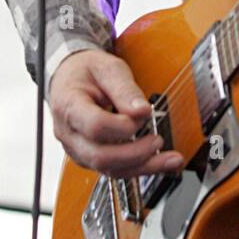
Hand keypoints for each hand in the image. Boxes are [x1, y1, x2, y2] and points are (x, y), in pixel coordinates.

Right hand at [49, 49, 184, 178]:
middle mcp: (69, 134)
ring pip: (108, 169)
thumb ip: (125, 90)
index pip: (94, 126)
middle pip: (100, 156)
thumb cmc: (86, 71)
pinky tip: (159, 162)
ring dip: (142, 167)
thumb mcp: (107, 69)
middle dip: (135, 153)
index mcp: (69, 106)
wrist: (70, 78)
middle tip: (158, 140)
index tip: (142, 116)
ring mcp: (77, 149)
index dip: (121, 127)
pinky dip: (138, 168)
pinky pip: (113, 169)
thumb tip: (142, 112)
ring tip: (170, 159)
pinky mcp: (89, 157)